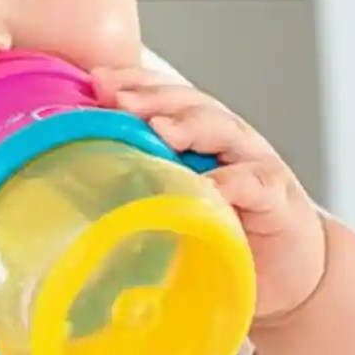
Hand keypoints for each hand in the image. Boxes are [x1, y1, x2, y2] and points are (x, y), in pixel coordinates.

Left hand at [93, 66, 326, 323]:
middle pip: (188, 103)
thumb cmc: (220, 232)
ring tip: (160, 127)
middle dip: (152, 96)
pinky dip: (232, 182)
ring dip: (190, 124)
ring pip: (223, 129)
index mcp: (195, 137)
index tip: (95, 81)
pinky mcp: (277, 199)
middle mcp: (225, 141)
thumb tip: (69, 194)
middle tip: (119, 97)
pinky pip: (254, 183)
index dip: (131, 82)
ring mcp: (253, 165)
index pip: (161, 97)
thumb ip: (138, 190)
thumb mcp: (172, 207)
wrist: (285, 272)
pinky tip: (209, 185)